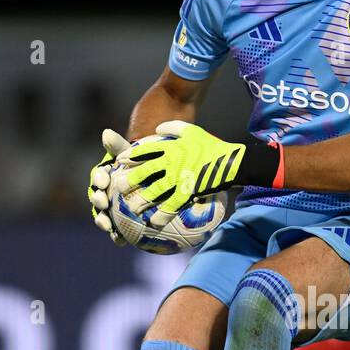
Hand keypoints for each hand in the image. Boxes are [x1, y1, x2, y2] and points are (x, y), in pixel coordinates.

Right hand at [87, 130, 130, 245]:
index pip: (98, 176)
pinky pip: (117, 231)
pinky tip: (122, 242)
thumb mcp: (132, 153)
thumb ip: (119, 146)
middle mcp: (104, 193)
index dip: (98, 179)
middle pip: (97, 198)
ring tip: (107, 225)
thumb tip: (106, 132)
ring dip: (103, 221)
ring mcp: (111, 210)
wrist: (152, 180)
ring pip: (103, 216)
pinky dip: (117, 237)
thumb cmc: (140, 165)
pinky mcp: (119, 224)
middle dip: (97, 201)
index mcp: (104, 177)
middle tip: (102, 201)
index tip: (103, 180)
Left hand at [116, 120, 278, 223]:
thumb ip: (172, 127)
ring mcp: (180, 177)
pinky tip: (154, 222)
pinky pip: (172, 205)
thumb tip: (157, 128)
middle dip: (130, 179)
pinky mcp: (189, 190)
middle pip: (145, 171)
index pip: (145, 150)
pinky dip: (162, 214)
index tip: (119, 162)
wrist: (232, 161)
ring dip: (142, 200)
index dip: (129, 156)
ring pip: (155, 190)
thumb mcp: (192, 130)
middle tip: (118, 187)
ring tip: (131, 209)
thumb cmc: (212, 145)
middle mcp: (172, 161)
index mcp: (171, 146)